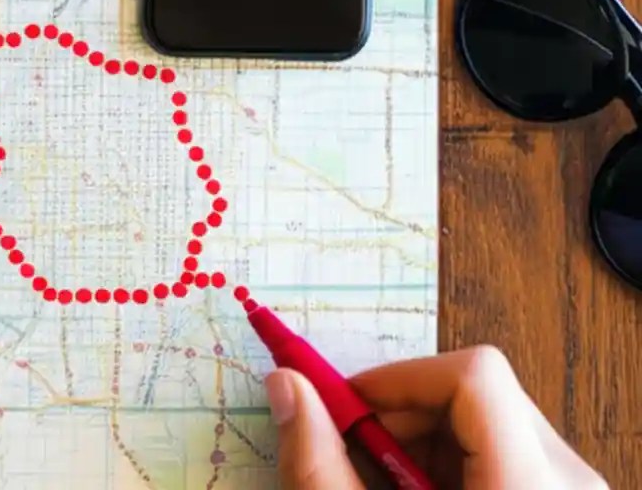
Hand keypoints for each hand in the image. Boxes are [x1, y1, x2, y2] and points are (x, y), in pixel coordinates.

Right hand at [267, 345, 606, 488]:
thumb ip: (319, 464)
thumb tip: (287, 387)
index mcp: (526, 486)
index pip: (474, 375)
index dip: (400, 379)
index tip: (348, 407)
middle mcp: (566, 481)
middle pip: (478, 391)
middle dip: (402, 416)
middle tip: (355, 458)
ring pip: (489, 419)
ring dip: (421, 442)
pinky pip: (505, 450)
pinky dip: (450, 465)